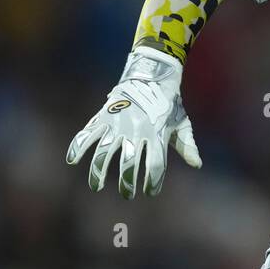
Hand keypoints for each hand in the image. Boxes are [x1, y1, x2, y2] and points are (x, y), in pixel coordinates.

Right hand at [65, 46, 201, 197]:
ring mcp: (118, 123)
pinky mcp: (104, 115)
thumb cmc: (169, 103)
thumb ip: (188, 144)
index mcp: (158, 134)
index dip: (153, 182)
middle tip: (127, 195)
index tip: (150, 192)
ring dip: (98, 172)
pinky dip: (78, 146)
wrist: (152, 74)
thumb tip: (197, 164)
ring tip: (97, 185)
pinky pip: (88, 133)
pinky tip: (72, 160)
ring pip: (104, 152)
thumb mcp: (181, 123)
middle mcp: (137, 131)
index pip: (156, 165)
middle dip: (127, 183)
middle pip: (129, 164)